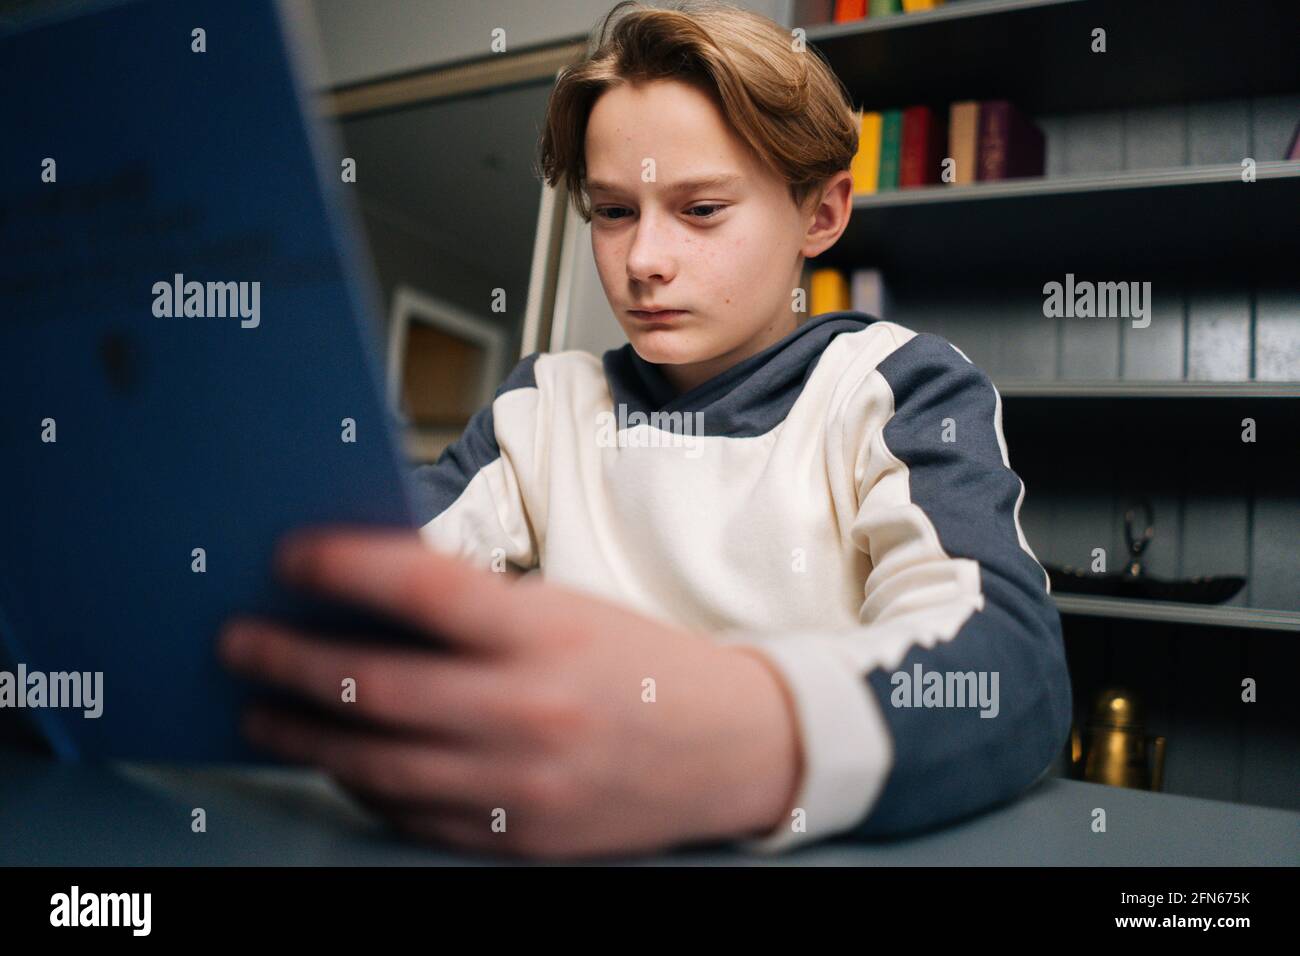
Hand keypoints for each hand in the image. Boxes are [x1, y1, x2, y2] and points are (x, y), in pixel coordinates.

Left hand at [217, 529, 801, 858]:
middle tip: (242, 642)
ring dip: (306, 732)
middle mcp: (527, 708)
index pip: (421, 585)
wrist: (732, 748)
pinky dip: (363, 787)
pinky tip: (339, 763)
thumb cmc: (649, 665)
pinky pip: (413, 816)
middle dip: (290, 659)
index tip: (291, 555)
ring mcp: (519, 781)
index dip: (341, 565)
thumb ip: (480, 607)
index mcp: (545, 632)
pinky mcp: (518, 836)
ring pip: (377, 761)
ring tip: (265, 710)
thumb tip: (377, 594)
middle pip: (375, 684)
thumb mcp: (571, 610)